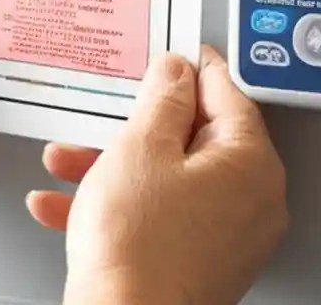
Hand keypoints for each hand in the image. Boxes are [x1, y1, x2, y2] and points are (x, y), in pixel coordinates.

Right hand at [27, 47, 287, 304]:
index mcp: (251, 163)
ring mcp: (229, 239)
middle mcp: (253, 202)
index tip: (174, 54)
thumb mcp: (140, 146)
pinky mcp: (200, 265)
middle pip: (194, 141)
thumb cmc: (139, 245)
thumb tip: (176, 73)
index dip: (192, 69)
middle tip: (106, 116)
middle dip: (134, 129)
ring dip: (113, 168)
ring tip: (67, 164)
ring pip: (168, 182)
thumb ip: (162, 100)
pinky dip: (119, 208)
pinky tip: (67, 205)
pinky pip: (161, 219)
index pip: (227, 94)